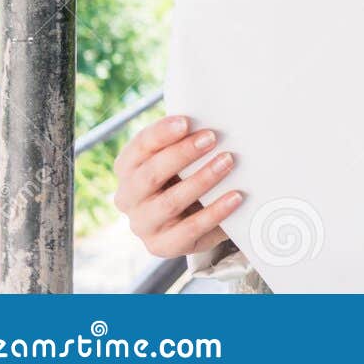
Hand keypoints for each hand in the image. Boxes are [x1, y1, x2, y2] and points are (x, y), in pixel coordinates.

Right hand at [113, 114, 244, 257]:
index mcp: (127, 169)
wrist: (188, 219)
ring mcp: (143, 224)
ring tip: (227, 162)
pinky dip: (215, 212)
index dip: (161, 134)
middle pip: (150, 174)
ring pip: (169, 202)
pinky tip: (235, 196)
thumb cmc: (183, 177)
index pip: (138, 148)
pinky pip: (190, 230)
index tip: (186, 121)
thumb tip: (214, 117)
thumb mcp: (179, 158)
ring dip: (201, 180)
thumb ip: (185, 140)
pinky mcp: (163, 246)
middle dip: (182, 154)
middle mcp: (128, 198)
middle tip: (212, 138)